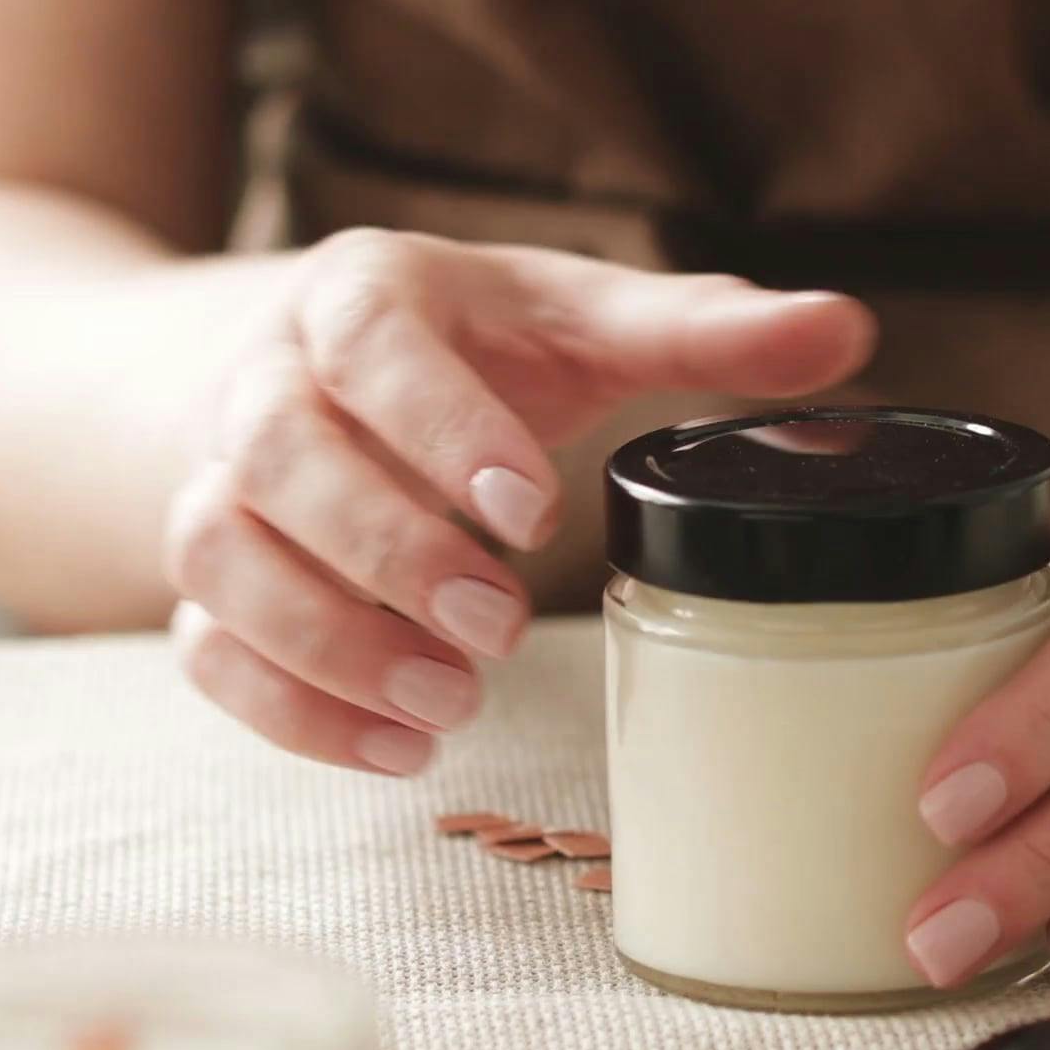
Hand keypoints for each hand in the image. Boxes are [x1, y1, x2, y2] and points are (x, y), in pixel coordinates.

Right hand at [168, 229, 871, 773]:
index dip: (438, 427)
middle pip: (276, 458)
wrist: (305, 361)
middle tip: (498, 631)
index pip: (370, 345)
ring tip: (449, 709)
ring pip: (215, 557)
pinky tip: (394, 753)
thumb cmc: (472, 344)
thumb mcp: (577, 317)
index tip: (528, 508)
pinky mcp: (204, 576)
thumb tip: (848, 331)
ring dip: (324, 643)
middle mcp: (265, 380)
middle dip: (385, 553)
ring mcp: (218, 480)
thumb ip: (701, 328)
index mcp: (361, 296)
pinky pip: (202, 646)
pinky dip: (286, 711)